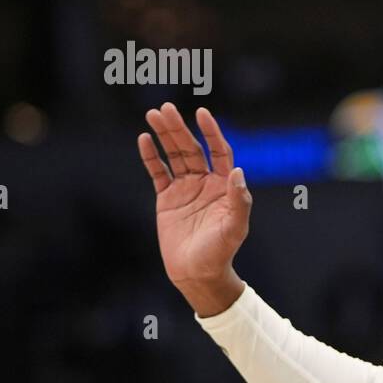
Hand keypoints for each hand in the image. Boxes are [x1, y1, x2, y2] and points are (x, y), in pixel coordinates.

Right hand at [138, 102, 248, 314]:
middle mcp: (205, 183)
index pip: (218, 151)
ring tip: (153, 115)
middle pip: (191, 149)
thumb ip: (238, 200)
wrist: (198, 273)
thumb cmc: (221, 252)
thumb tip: (238, 171)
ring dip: (164, 136)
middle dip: (179, 129)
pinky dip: (151, 157)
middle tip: (165, 108)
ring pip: (173, 156)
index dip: (211, 132)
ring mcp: (185, 189)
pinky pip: (157, 173)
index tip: (202, 113)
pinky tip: (144, 139)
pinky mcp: (166, 199)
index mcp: (223, 186)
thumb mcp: (235, 227)